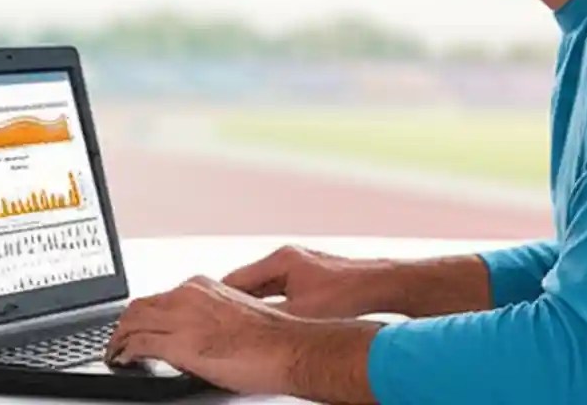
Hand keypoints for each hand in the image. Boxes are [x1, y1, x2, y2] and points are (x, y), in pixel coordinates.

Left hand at [104, 275, 294, 394]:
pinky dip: (123, 352)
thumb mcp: (237, 314)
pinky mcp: (178, 344)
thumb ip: (212, 317)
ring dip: (119, 338)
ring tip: (117, 353)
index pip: (161, 296)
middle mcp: (188, 296)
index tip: (143, 326)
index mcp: (204, 287)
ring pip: (131, 321)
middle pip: (139, 305)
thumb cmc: (273, 337)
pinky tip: (123, 360)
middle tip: (121, 341)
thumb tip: (201, 334)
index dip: (146, 314)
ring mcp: (181, 318)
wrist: (287, 348)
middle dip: (125, 325)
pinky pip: (137, 344)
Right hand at [221, 245, 387, 318]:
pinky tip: (278, 320)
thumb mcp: (299, 312)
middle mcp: (290, 258)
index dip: (217, 299)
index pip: (235, 279)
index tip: (205, 314)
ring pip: (267, 288)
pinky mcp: (315, 276)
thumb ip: (267, 317)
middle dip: (236, 303)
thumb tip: (243, 328)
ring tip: (247, 324)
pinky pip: (284, 290)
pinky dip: (276, 304)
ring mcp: (303, 266)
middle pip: (249, 283)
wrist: (381, 286)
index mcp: (281, 260)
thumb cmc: (347, 294)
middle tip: (221, 323)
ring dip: (257, 304)